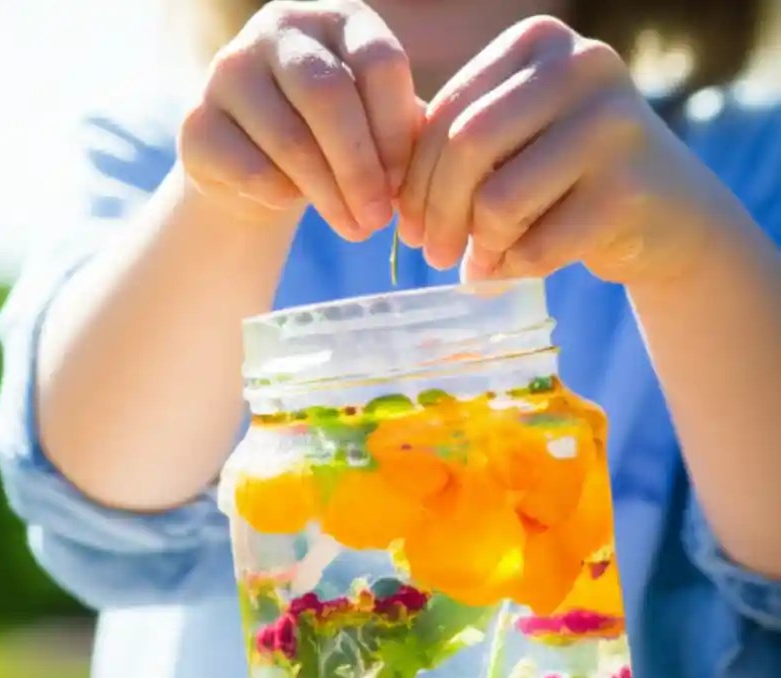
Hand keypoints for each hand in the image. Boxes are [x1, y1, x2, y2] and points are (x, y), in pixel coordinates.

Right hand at [178, 0, 421, 239]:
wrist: (254, 163)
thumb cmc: (332, 137)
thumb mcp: (375, 121)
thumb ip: (402, 132)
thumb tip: (422, 169)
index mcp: (335, 17)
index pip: (379, 61)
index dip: (396, 130)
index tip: (402, 184)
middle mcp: (278, 28)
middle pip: (328, 96)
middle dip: (359, 168)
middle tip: (375, 219)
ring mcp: (229, 69)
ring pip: (289, 138)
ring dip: (327, 194)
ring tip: (352, 227)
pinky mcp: (197, 121)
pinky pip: (251, 169)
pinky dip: (281, 197)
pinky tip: (293, 205)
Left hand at [397, 15, 721, 286]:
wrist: (671, 216)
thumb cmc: (566, 174)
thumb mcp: (510, 137)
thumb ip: (449, 139)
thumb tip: (372, 171)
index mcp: (538, 42)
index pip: (447, 112)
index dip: (413, 176)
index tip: (406, 221)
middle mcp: (582, 66)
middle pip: (466, 148)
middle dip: (436, 213)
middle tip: (431, 253)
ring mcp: (614, 124)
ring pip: (498, 200)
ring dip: (477, 244)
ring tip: (478, 261)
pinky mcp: (631, 190)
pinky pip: (537, 244)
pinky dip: (513, 267)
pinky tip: (512, 269)